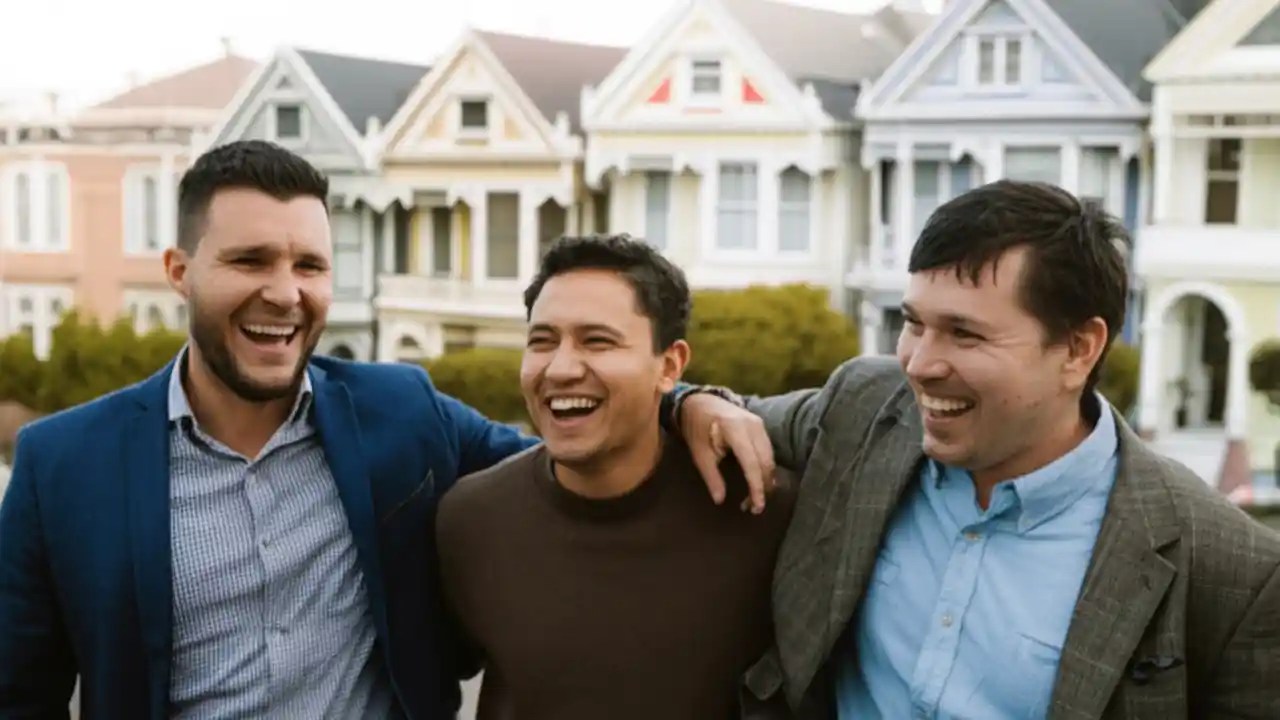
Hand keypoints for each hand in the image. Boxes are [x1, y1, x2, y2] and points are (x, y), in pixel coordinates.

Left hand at [680, 392, 775, 513]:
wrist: (701, 401)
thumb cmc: (697, 427)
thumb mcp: (699, 453)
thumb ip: (711, 476)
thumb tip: (719, 500)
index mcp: (734, 429)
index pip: (752, 463)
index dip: (756, 487)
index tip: (756, 506)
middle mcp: (753, 425)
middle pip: (766, 462)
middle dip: (763, 487)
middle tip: (752, 508)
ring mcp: (760, 424)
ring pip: (770, 458)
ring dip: (765, 480)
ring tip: (753, 499)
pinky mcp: (761, 427)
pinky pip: (769, 451)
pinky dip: (765, 469)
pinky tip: (758, 483)